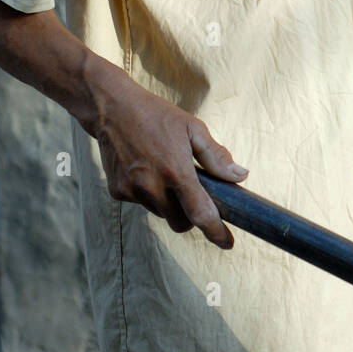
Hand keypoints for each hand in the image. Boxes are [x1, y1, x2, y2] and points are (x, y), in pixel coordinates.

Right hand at [92, 71, 247, 247]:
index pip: (200, 213)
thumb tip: (240, 176)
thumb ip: (216, 156)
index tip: (228, 243)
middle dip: (189, 215)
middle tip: (191, 193)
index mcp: (176, 171)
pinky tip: (144, 168)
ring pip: (159, 213)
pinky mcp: (117, 191)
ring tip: (163, 170)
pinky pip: (140, 203)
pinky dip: (147, 194)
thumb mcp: (193, 128)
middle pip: (179, 222)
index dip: (216, 232)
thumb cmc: (157, 116)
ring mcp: (132, 191)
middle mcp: (152, 186)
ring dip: (167, 202)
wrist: (112, 108)